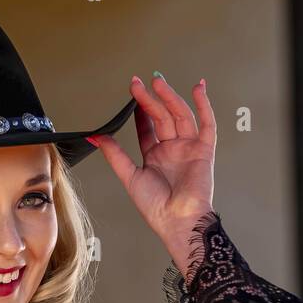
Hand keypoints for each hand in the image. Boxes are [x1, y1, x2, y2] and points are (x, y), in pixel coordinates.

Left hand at [93, 75, 215, 258]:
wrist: (177, 220)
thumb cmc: (155, 206)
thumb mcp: (129, 176)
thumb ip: (115, 154)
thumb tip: (96, 137)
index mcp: (155, 157)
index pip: (147, 128)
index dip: (139, 111)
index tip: (132, 94)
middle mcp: (172, 149)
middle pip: (161, 117)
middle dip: (150, 99)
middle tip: (137, 83)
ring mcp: (188, 148)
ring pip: (180, 115)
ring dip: (170, 97)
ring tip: (157, 81)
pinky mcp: (204, 150)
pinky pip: (207, 123)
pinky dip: (204, 105)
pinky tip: (197, 88)